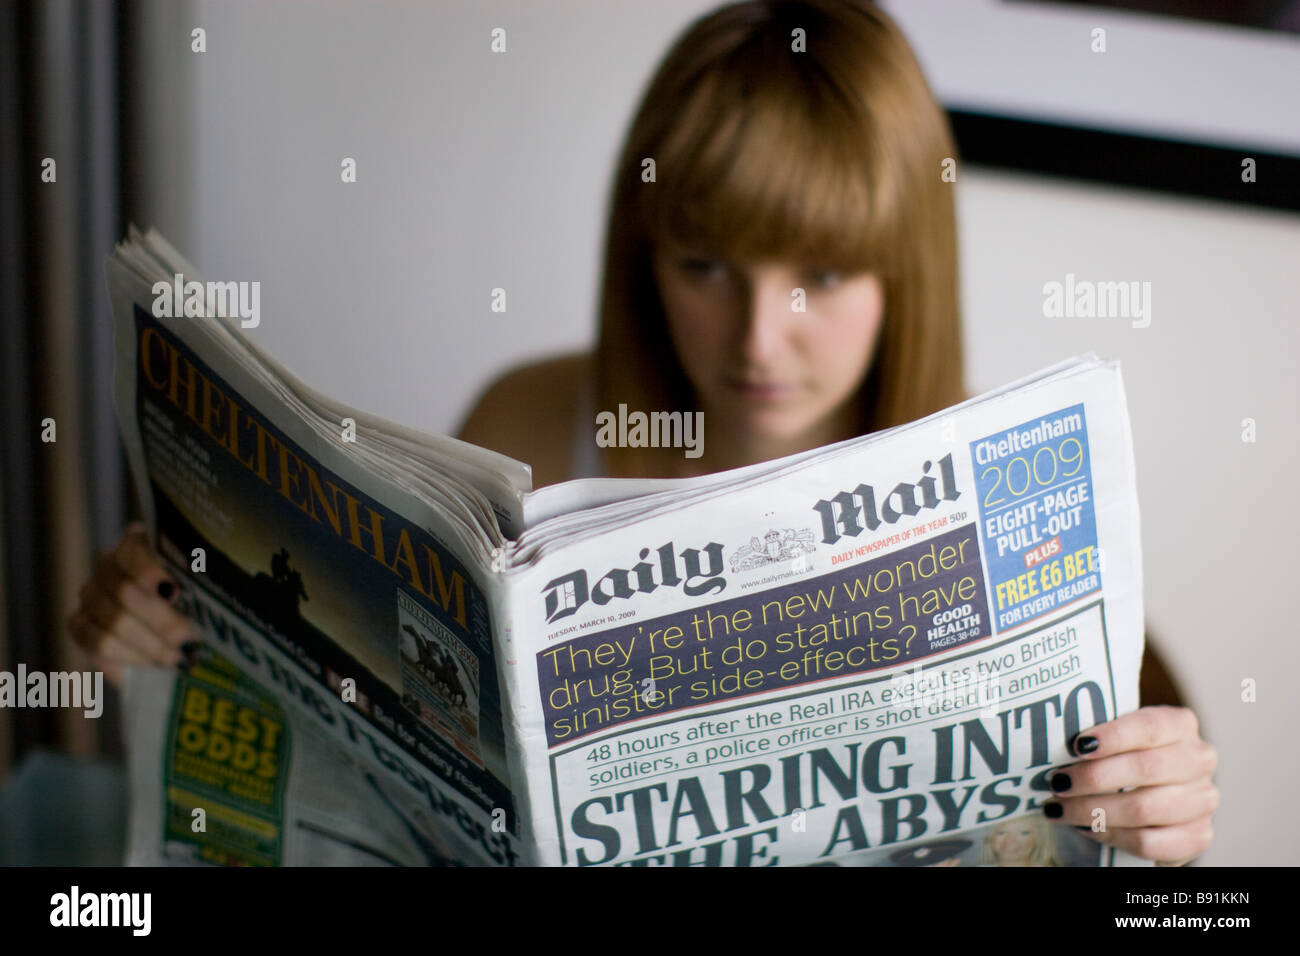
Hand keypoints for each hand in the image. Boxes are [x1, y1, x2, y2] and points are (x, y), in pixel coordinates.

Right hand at [67, 522, 195, 687]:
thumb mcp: (201, 590)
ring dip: (150, 645)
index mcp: (137, 545)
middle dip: (161, 621)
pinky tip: (153, 665)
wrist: (171, 637)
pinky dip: (130, 658)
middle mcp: (107, 566)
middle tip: (188, 642)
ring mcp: (90, 595)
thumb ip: (199, 584)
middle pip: (125, 592)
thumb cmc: (193, 605)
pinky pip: (97, 644)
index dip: (149, 572)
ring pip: (114, 623)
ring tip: (178, 659)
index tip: (174, 591)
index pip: (133, 552)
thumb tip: (208, 593)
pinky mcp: (79, 625)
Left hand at [1041, 706, 1217, 864]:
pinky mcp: (1198, 836)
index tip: (1078, 746)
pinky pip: (1149, 842)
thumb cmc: (1129, 756)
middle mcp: (1199, 760)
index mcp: (1180, 725)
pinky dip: (1111, 836)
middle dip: (1094, 777)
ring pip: (1143, 809)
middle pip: (1145, 769)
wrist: (1161, 796)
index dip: (1113, 737)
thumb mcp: (1120, 737)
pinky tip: (1085, 828)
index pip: (1149, 727)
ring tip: (1059, 808)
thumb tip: (1056, 740)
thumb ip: (1100, 736)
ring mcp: (1203, 800)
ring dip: (1093, 810)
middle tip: (1058, 782)